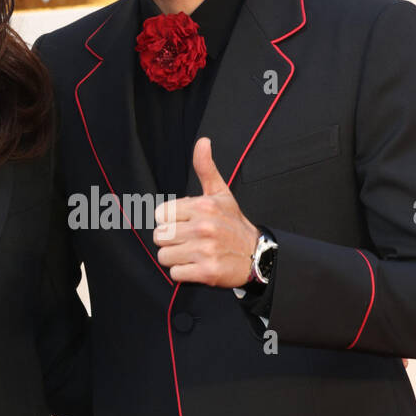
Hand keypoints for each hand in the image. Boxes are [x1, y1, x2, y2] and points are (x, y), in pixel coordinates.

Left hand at [153, 137, 259, 287]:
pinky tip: (197, 266)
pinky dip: (183, 273)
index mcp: (203, 206)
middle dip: (171, 240)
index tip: (184, 223)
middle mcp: (203, 227)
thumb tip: (203, 141)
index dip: (170, 221)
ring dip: (175, 258)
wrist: (256, 255)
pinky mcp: (206, 272)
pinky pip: (175, 274)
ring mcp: (205, 250)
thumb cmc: (232, 223)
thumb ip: (206, 168)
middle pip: (159, 236)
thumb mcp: (221, 193)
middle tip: (189, 240)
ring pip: (164, 256)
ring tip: (192, 253)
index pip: (160, 215)